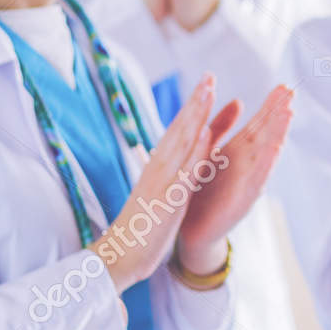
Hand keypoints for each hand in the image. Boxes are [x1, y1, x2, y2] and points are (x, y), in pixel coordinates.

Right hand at [90, 74, 217, 290]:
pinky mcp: (168, 199)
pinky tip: (207, 133)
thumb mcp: (161, 191)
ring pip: (182, 142)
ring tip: (209, 90)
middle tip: (209, 75)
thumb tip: (179, 156)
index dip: (192, 106)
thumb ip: (172, 172)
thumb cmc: (143, 223)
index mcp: (159, 166)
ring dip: (196, 115)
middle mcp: (159, 167)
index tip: (206, 82)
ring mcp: (163, 181)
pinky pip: (185, 171)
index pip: (177, 130)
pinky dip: (197, 150)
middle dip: (195, 101)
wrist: (121, 254)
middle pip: (179, 128)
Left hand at [174, 84, 294, 273]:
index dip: (271, 105)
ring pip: (266, 154)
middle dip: (279, 113)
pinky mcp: (242, 202)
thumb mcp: (213, 153)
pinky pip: (256, 180)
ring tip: (288, 113)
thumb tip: (239, 100)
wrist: (192, 230)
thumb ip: (223, 129)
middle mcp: (248, 165)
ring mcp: (248, 183)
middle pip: (267, 134)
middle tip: (291, 92)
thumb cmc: (204, 190)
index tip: (284, 86)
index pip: (260, 123)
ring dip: (278, 133)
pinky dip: (265, 164)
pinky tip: (274, 148)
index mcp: (239, 151)